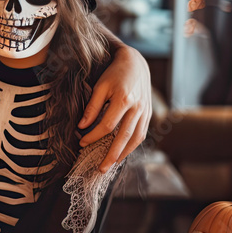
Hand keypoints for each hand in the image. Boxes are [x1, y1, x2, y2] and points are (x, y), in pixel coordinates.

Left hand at [77, 45, 151, 171]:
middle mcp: (137, 108)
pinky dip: (133, 145)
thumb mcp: (100, 86)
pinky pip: (142, 133)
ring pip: (136, 138)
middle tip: (101, 169)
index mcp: (123, 99)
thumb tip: (82, 126)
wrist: (135, 63)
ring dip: (124, 154)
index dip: (93, 136)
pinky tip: (123, 152)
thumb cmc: (114, 74)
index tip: (81, 142)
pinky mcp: (149, 114)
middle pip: (123, 137)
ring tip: (112, 164)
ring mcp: (145, 112)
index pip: (107, 126)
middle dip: (111, 155)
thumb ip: (92, 107)